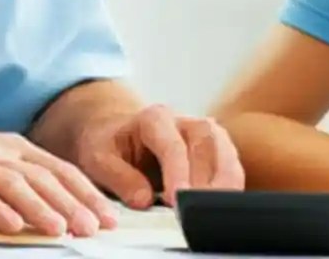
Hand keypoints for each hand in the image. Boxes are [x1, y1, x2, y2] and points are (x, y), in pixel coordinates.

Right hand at [0, 130, 118, 236]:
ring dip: (42, 208)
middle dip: (74, 203)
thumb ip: (17, 183)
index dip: (87, 192)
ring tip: (62, 230)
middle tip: (95, 228)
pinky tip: (13, 227)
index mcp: (10, 146)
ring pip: (17, 184)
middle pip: (45, 176)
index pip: (59, 169)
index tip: (108, 216)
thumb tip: (56, 210)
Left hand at [73, 104, 245, 207]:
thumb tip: (144, 200)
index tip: (177, 199)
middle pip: (207, 141)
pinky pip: (230, 163)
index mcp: (154, 118)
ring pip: (225, 149)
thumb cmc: (108, 145)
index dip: (178, 172)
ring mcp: (202, 133)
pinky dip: (230, 184)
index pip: (172, 144)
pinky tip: (220, 204)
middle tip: (199, 208)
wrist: (116, 133)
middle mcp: (183, 121)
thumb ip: (119, 177)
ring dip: (225, 180)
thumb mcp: (98, 159)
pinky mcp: (213, 149)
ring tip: (212, 209)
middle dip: (207, 177)